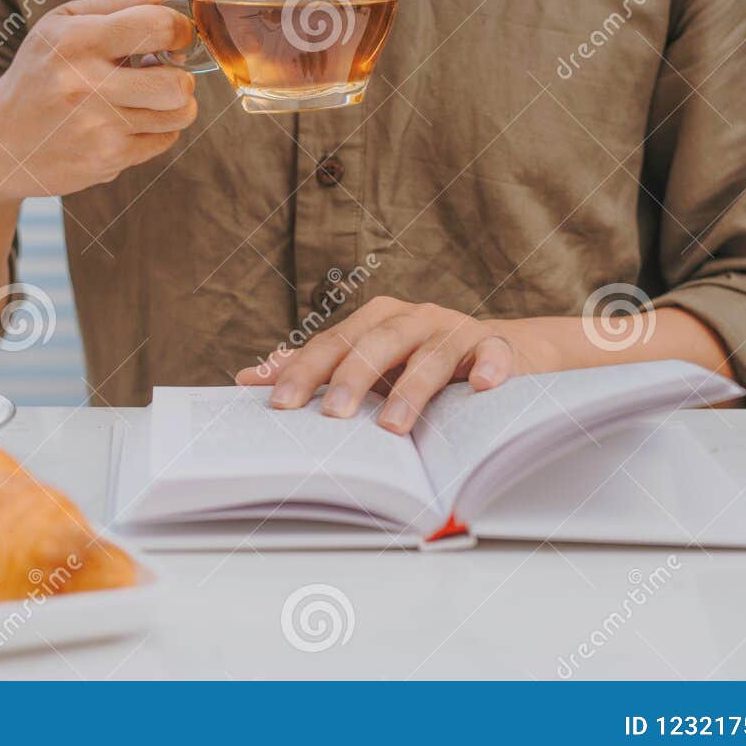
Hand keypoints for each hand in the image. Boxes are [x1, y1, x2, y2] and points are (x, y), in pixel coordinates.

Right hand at [0, 0, 198, 201]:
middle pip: (178, 83)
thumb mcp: (62, 25)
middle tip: (163, 69)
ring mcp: (98, 129)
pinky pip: (165, 140)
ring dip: (175, 101)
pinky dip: (159, 126)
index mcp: (75, 42)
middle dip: (182, 73)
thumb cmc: (37, 74)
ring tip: (149, 92)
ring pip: (179, 114)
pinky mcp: (106, 160)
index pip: (158, 27)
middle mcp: (86, 86)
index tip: (173, 35)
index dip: (180, 28)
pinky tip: (134, 117)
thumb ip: (117, 1)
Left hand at [233, 297, 561, 433]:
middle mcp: (413, 318)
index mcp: (375, 320)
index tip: (279, 405)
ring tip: (393, 427)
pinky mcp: (497, 347)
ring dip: (411, 390)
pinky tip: (482, 385)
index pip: (332, 343)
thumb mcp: (367, 365)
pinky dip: (489, 367)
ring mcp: (456, 330)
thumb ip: (314, 371)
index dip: (305, 371)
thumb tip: (248, 380)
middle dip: (351, 377)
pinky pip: (493, 353)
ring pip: (430, 355)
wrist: (498, 353)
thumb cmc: (417, 364)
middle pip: (376, 343)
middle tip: (332, 415)